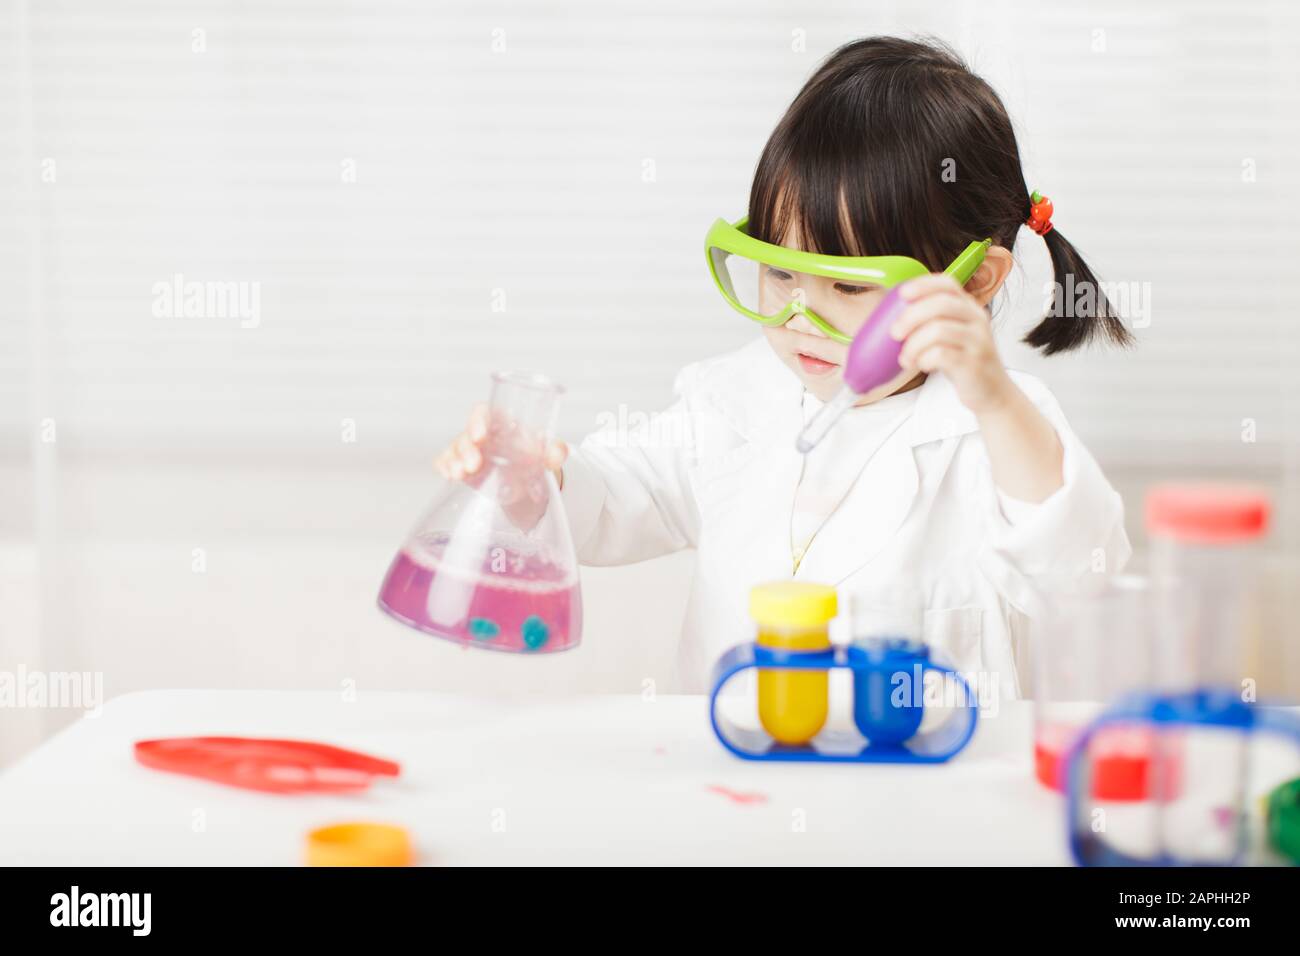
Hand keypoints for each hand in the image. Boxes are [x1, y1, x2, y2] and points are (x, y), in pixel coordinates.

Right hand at [434, 403, 567, 484]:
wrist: (527, 472)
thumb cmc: (532, 452)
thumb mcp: (545, 452)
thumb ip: (554, 451)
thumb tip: (559, 452)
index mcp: (500, 422)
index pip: (484, 412)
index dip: (478, 420)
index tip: (480, 436)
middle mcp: (481, 432)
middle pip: (467, 433)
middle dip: (466, 448)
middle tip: (474, 465)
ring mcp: (469, 447)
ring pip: (455, 447)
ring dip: (454, 459)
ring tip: (460, 474)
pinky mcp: (461, 462)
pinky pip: (446, 460)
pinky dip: (444, 465)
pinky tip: (448, 474)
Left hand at [890, 274, 1014, 414]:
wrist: (992, 393)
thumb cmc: (964, 362)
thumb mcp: (952, 336)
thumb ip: (933, 322)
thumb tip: (892, 317)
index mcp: (969, 308)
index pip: (948, 285)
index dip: (924, 285)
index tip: (902, 293)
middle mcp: (976, 320)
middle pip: (940, 304)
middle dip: (911, 316)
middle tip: (895, 333)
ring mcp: (977, 341)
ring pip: (938, 330)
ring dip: (913, 345)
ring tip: (906, 359)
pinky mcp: (973, 364)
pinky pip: (942, 355)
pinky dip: (924, 359)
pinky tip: (922, 365)